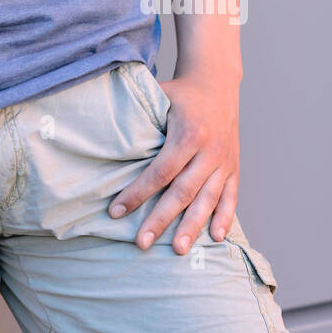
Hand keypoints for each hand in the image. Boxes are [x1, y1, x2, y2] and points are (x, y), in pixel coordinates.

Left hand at [108, 73, 239, 253]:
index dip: (138, 193)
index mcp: (189, 133)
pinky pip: (231, 197)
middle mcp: (210, 150)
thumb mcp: (158, 95)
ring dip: (192, 227)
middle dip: (161, 220)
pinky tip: (215, 238)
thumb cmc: (180, 91)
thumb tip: (98, 127)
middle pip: (183, 192)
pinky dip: (225, 218)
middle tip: (141, 244)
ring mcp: (224, 161)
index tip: (116, 211)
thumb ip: (136, 113)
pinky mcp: (234, 168)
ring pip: (208, 200)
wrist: (218, 81)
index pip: (160, 171)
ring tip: (178, 251)